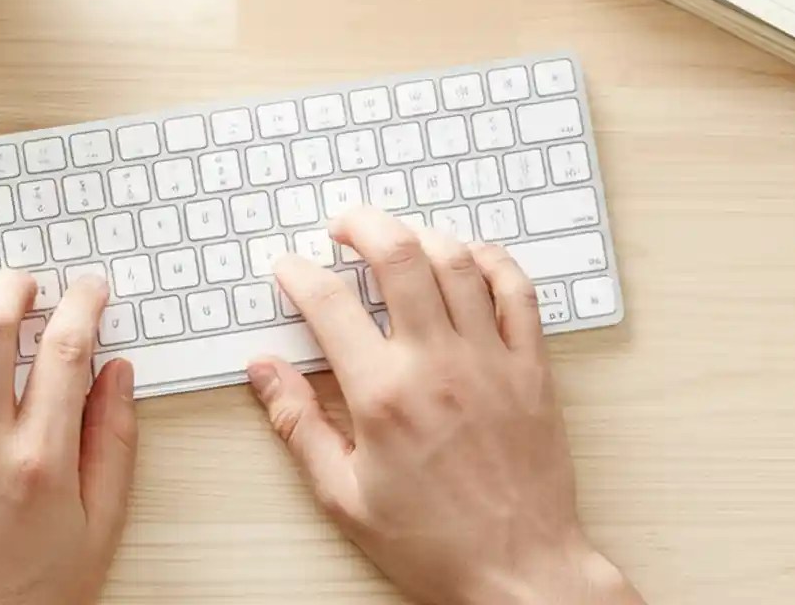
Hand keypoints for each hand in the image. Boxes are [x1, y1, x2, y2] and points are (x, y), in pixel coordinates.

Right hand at [247, 208, 644, 604]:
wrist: (519, 571)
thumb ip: (297, 423)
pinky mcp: (531, 368)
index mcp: (383, 396)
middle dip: (361, 224)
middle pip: (398, 256)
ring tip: (397, 240)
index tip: (288, 268)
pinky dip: (491, 260)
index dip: (299, 274)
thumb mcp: (342, 494)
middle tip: (342, 225)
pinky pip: (518, 290)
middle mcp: (437, 365)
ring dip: (420, 236)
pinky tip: (468, 259)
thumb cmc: (432, 543)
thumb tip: (263, 372)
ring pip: (457, 261)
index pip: (329, 305)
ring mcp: (490, 360)